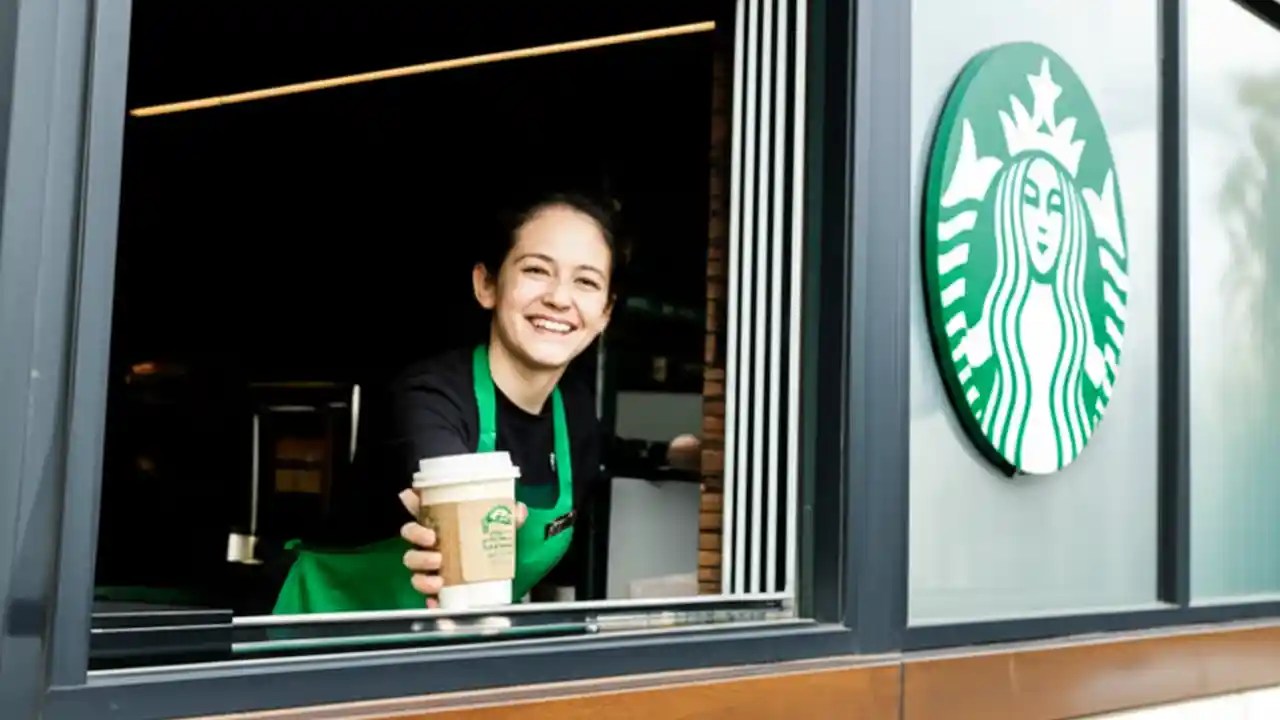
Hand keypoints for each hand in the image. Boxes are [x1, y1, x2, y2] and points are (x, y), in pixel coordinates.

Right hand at [397, 489, 527, 606]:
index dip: (412, 500)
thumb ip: (510, 517)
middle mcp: (431, 543)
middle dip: (416, 535)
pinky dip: (428, 599)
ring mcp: (429, 566)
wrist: (497, 583)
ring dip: (421, 569)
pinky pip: (424, 596)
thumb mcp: (502, 529)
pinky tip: (436, 601)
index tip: (409, 497)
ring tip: (438, 577)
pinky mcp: (434, 590)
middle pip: (410, 534)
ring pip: (413, 565)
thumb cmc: (490, 547)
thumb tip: (518, 510)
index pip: (421, 506)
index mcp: (443, 523)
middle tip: (432, 540)